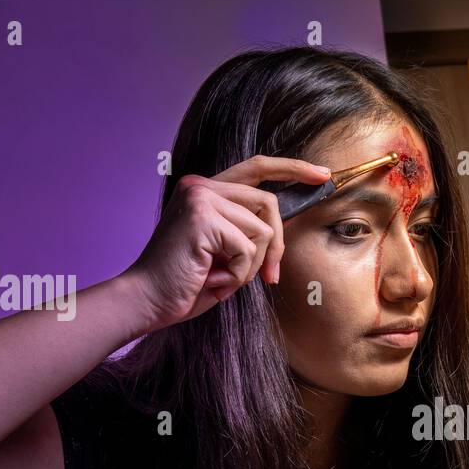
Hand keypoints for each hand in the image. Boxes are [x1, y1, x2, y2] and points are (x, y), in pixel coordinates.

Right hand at [121, 154, 331, 334]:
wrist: (146, 301)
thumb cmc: (184, 283)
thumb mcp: (223, 251)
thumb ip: (245, 231)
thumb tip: (280, 229)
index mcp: (205, 189)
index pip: (256, 167)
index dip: (292, 168)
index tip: (322, 175)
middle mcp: (201, 185)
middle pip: (268, 202)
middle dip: (276, 243)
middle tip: (270, 276)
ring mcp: (201, 197)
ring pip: (261, 229)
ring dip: (251, 265)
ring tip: (223, 277)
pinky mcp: (203, 217)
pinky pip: (248, 248)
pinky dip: (239, 273)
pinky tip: (214, 279)